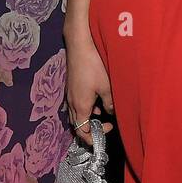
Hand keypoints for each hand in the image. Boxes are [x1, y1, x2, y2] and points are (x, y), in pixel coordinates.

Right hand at [65, 29, 113, 145]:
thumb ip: (110, 103)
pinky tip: (97, 98)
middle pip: (77, 124)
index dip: (93, 138)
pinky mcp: (71, 85)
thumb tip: (111, 113)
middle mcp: (71, 102)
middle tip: (105, 126)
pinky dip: (86, 107)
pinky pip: (76, 103)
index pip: (81, 131)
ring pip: (76, 113)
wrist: (80, 44)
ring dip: (88, 117)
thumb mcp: (107, 87)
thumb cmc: (93, 65)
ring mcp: (69, 93)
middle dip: (90, 129)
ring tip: (103, 112)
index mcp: (80, 106)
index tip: (107, 131)